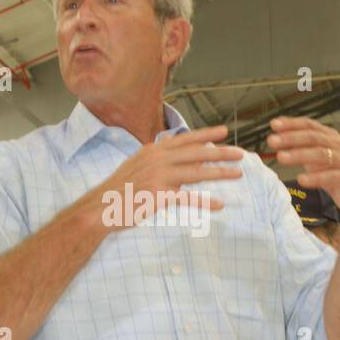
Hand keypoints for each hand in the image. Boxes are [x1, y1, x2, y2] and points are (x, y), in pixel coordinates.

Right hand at [101, 124, 243, 225]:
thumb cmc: (119, 189)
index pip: (184, 139)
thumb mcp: (138, 166)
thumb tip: (180, 160)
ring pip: (196, 173)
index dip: (206, 135)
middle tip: (240, 153)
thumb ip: (159, 161)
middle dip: (220, 152)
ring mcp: (158, 177)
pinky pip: (187, 198)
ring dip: (219, 173)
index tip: (223, 132)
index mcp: (153, 150)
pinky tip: (219, 205)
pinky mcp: (158, 196)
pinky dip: (204, 202)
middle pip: (196, 154)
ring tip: (237, 173)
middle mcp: (157, 159)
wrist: (99, 207)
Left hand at [267, 116, 339, 222]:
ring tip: (281, 157)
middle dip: (291, 138)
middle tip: (272, 141)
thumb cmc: (336, 175)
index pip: (309, 125)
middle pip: (313, 137)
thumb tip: (278, 139)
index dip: (292, 124)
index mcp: (330, 137)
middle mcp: (338, 146)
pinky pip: (330, 176)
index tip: (274, 125)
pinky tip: (301, 179)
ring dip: (299, 155)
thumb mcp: (317, 159)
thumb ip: (301, 148)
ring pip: (320, 154)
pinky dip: (315, 177)